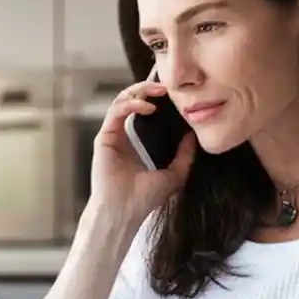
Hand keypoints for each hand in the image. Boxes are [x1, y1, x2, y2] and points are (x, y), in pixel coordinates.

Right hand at [90, 79, 197, 225]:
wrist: (125, 212)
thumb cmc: (144, 199)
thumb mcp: (174, 175)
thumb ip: (184, 156)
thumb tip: (194, 137)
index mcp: (134, 143)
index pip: (142, 111)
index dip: (154, 98)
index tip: (172, 92)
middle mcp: (121, 136)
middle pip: (131, 100)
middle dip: (148, 88)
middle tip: (166, 86)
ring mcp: (111, 136)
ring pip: (122, 100)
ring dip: (140, 91)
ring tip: (159, 90)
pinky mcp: (104, 137)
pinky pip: (116, 111)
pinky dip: (132, 104)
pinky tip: (148, 107)